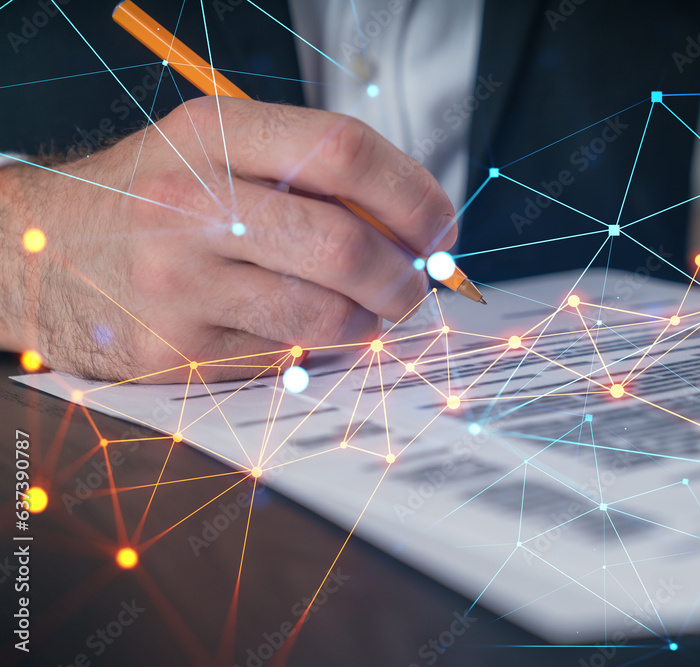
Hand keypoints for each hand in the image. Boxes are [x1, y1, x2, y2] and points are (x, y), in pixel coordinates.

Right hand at [0, 97, 455, 381]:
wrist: (41, 254)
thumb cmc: (153, 201)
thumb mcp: (219, 149)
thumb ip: (312, 174)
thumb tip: (417, 225)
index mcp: (215, 134)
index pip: (345, 152)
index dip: (414, 195)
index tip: (440, 226)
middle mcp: (191, 203)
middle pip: (345, 245)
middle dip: (405, 276)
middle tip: (416, 284)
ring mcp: (180, 284)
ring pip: (325, 316)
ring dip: (371, 321)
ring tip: (368, 311)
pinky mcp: (177, 351)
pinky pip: (286, 357)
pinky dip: (318, 348)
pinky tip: (303, 328)